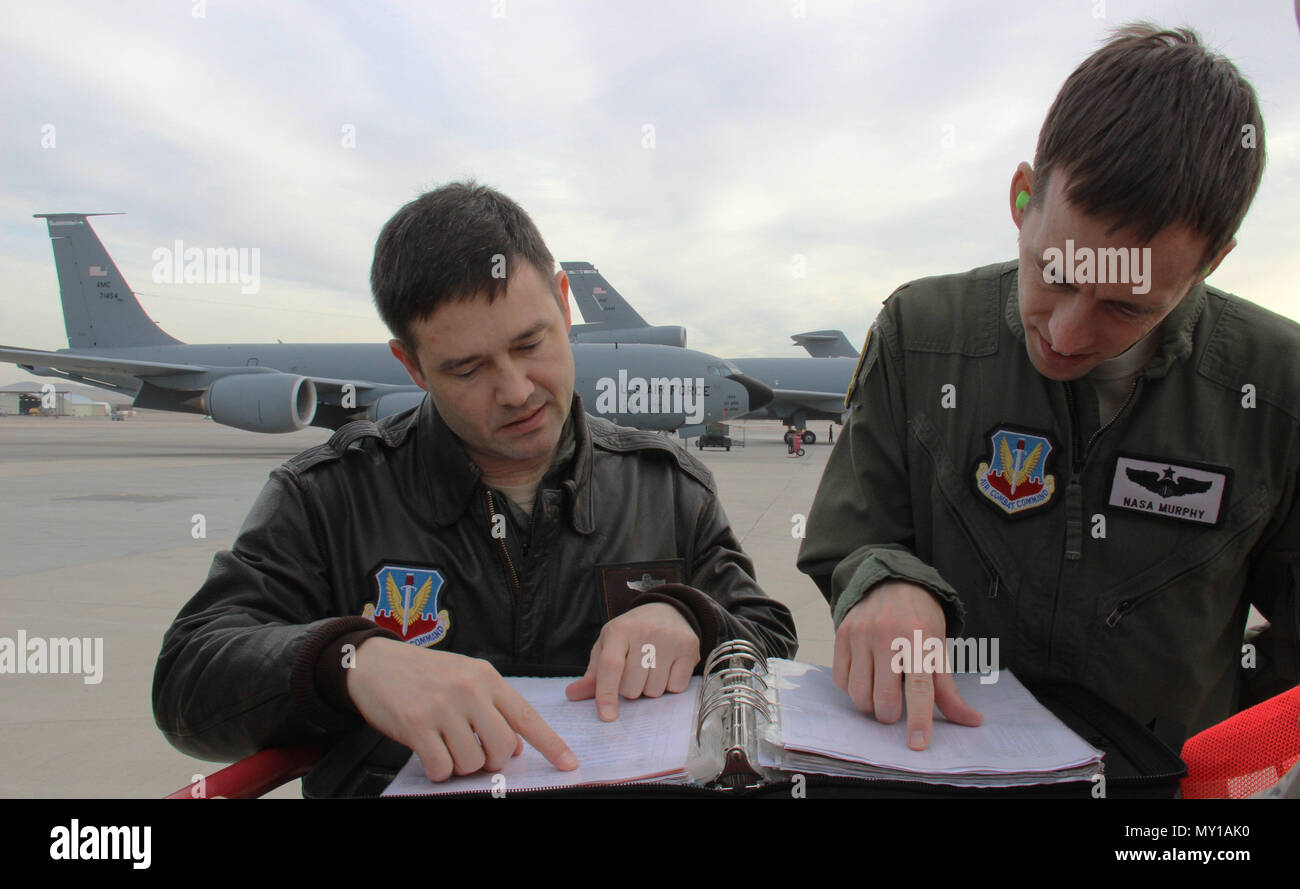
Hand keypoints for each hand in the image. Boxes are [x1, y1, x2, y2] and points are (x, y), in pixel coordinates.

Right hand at [346, 637, 577, 781]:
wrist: (372, 662)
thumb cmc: (421, 674)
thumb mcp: (463, 677)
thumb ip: (491, 707)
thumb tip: (515, 747)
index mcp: (486, 678)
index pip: (526, 717)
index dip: (550, 744)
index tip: (569, 764)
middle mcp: (469, 691)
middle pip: (502, 747)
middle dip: (492, 761)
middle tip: (475, 754)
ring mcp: (442, 708)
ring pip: (472, 762)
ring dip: (461, 767)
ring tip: (446, 748)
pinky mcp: (416, 725)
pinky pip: (441, 767)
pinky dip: (438, 771)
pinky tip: (429, 755)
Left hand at [565, 602, 699, 720]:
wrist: (666, 611)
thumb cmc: (631, 634)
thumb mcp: (608, 646)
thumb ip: (593, 673)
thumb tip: (572, 695)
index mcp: (618, 631)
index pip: (610, 666)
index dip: (606, 693)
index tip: (607, 716)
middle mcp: (645, 633)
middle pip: (632, 687)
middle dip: (630, 689)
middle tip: (634, 672)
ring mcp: (669, 639)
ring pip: (654, 691)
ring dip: (650, 688)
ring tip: (652, 668)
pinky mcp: (689, 647)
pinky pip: (676, 688)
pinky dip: (670, 685)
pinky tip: (668, 668)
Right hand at [833, 581, 982, 749]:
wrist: (892, 581)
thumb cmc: (920, 620)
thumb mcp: (938, 648)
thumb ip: (949, 690)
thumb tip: (972, 722)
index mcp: (919, 639)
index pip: (919, 689)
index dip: (918, 720)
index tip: (917, 744)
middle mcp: (887, 635)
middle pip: (883, 698)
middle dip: (889, 715)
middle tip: (895, 709)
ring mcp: (861, 634)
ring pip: (858, 694)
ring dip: (869, 705)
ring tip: (879, 693)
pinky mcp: (842, 634)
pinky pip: (841, 680)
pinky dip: (852, 689)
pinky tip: (864, 677)